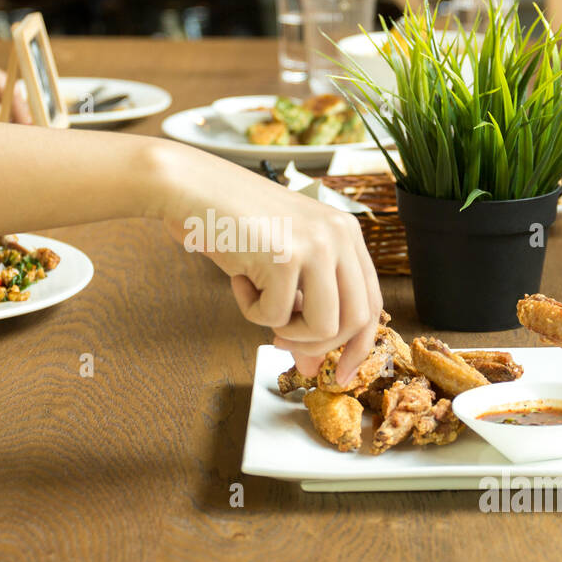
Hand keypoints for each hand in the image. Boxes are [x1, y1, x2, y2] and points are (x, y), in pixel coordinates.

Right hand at [159, 147, 383, 383]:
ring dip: (284, 330)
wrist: (191, 188)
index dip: (357, 344)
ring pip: (322, 327)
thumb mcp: (279, 267)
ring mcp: (316, 245)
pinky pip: (275, 317)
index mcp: (345, 233)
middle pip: (356, 320)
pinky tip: (238, 277)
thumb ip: (302, 310)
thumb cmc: (232, 225)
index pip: (371, 301)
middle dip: (319, 346)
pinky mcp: (286, 257)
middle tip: (283, 346)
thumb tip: (311, 366)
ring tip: (257, 300)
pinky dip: (250, 309)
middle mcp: (339, 236)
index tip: (340, 373)